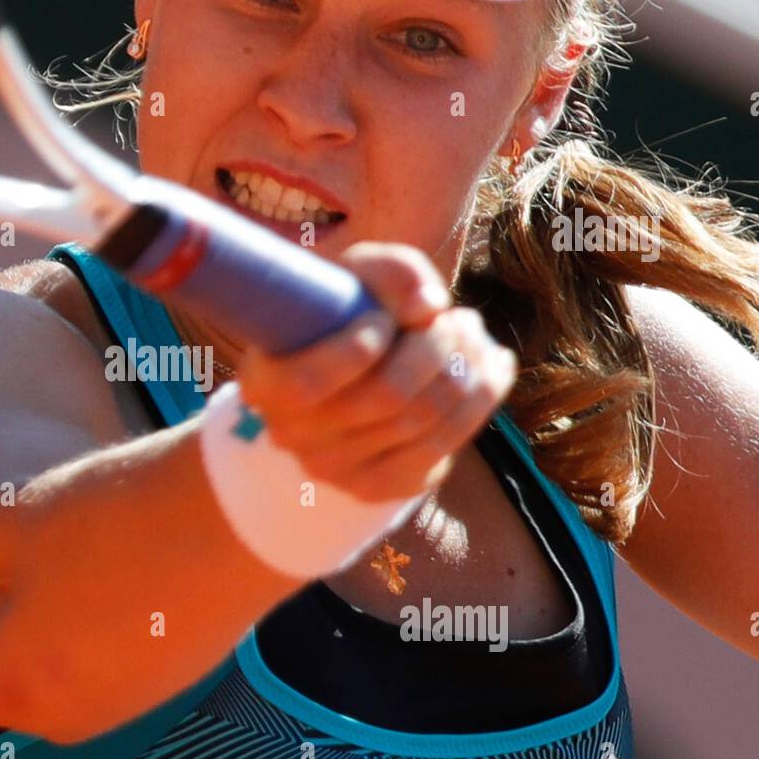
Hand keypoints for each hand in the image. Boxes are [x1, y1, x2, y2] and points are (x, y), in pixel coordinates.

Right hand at [235, 242, 517, 502]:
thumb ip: (390, 272)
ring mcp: (335, 470)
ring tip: (473, 333)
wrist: (349, 377)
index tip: (386, 319)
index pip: (312, 382)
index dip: (362, 345)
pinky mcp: (380, 486)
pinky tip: (492, 366)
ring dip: (468, 366)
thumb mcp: (356, 277)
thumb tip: (429, 306)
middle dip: (438, 346)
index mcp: (265, 385)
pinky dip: (482, 398)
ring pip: (425, 419)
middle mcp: (292, 436)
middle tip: (455, 317)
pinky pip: (446, 444)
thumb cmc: (347, 314)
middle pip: (388, 397)